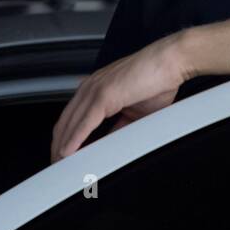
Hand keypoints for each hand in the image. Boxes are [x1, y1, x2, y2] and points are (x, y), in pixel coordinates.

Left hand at [50, 32, 191, 162]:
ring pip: (71, 123)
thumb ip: (119, 127)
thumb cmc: (157, 81)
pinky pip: (84, 122)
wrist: (171, 62)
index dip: (64, 139)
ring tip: (60, 165)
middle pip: (64, 123)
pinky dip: (75, 139)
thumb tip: (112, 144)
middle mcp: (90, 88)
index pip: (71, 119)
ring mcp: (95, 89)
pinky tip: (69, 152)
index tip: (64, 157)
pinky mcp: (104, 94)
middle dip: (59, 147)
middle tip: (58, 167)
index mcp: (95, 89)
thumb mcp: (134, 112)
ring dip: (63, 147)